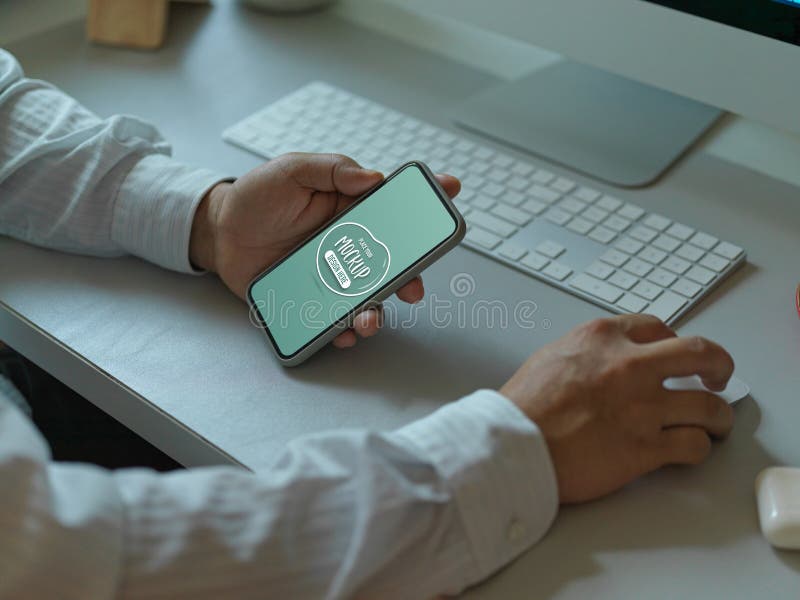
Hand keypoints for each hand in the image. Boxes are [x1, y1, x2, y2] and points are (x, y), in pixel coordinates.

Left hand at [190, 153, 459, 348]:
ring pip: (368, 297)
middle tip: (413, 287)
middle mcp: (349, 244)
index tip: (451, 192)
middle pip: (391, 262)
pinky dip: (343, 331)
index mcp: (350, 209)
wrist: (218, 233)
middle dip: (410, 277)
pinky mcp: (312, 298)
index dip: (424, 201)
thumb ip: (330, 169)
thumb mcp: (291, 170)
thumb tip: (372, 177)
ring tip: (369, 320)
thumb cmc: (256, 197)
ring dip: (377, 312)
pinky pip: (336, 320)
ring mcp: (333, 274)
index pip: (394, 206)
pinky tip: (341, 333)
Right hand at [500, 314, 734, 503]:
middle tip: (718, 376)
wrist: (510, 444)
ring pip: (708, 406)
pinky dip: (698, 447)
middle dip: (718, 365)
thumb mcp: (551, 357)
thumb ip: (588, 354)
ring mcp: (641, 407)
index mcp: (602, 338)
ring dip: (717, 416)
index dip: (673, 341)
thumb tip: (605, 363)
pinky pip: (693, 445)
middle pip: (700, 354)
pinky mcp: (644, 447)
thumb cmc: (521, 407)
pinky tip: (689, 449)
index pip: (657, 327)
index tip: (676, 355)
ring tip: (715, 423)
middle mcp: (629, 366)